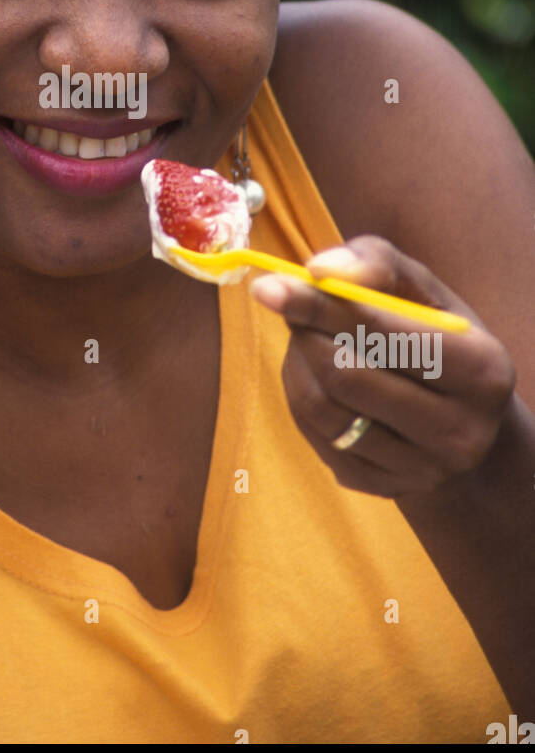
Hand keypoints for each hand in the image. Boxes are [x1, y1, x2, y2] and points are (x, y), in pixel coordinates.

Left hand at [250, 235, 515, 499]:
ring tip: (308, 339)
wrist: (460, 416)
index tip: (269, 287)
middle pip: (347, 376)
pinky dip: (302, 396)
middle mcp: (460, 432)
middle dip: (306, 333)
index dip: (322, 307)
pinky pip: (317, 436)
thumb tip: (319, 270)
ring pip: (323, 410)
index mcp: (482, 371)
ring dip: (298, 363)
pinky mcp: (384, 488)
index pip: (387, 335)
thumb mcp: (420, 288)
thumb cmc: (432, 334)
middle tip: (292, 309)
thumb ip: (375, 264)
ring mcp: (422, 470)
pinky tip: (317, 377)